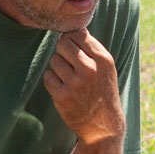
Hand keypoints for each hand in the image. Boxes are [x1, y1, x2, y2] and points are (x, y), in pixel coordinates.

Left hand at [44, 30, 122, 149]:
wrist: (103, 125)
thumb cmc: (103, 91)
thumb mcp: (106, 68)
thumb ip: (91, 48)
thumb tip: (72, 28)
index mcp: (103, 59)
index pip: (78, 34)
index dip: (72, 40)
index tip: (74, 49)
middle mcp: (90, 70)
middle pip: (63, 44)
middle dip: (63, 52)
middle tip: (71, 65)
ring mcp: (75, 84)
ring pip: (54, 60)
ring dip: (58, 68)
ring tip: (70, 79)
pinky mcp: (62, 96)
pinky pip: (48, 77)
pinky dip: (53, 81)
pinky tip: (64, 89)